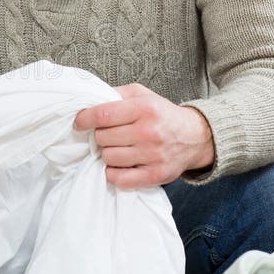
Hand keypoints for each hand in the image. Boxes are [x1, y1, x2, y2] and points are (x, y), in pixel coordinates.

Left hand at [73, 83, 214, 187]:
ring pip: (109, 158)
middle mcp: (149, 132)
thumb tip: (89, 99)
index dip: (84, 119)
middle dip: (100, 136)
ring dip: (107, 153)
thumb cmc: (162, 114)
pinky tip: (119, 165)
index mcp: (145, 108)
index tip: (79, 122)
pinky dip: (113, 173)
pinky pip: (120, 179)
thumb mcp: (143, 95)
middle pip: (103, 138)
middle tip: (108, 134)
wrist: (195, 137)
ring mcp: (153, 155)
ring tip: (117, 148)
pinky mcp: (156, 175)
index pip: (103, 115)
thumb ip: (117, 94)